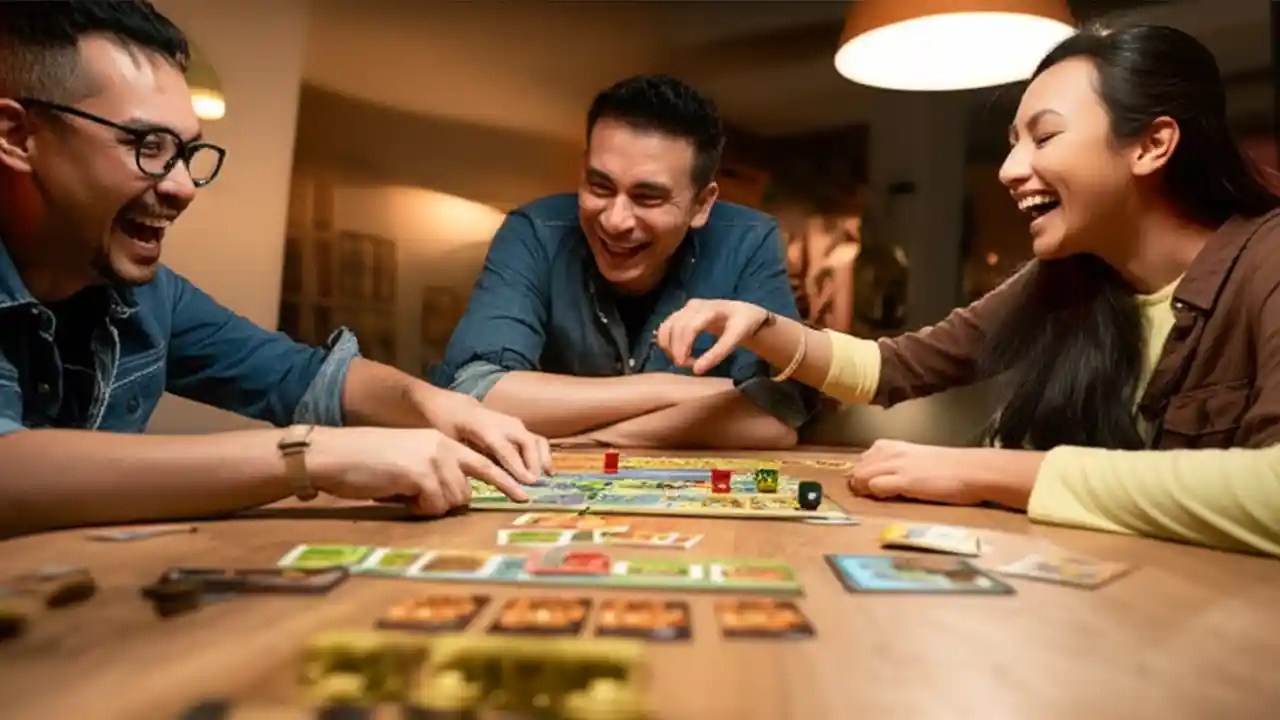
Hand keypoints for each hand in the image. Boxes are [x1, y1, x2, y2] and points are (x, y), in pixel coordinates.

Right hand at [308, 427, 530, 516]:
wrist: (335, 455)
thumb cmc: (365, 463)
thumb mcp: (408, 461)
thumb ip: (433, 473)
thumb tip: (451, 499)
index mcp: (441, 441)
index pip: (483, 462)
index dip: (505, 481)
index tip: (525, 495)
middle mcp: (443, 446)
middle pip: (471, 486)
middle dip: (455, 500)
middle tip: (452, 499)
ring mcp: (434, 458)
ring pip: (454, 499)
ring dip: (431, 506)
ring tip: (405, 494)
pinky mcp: (421, 473)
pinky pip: (434, 505)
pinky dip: (419, 509)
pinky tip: (399, 496)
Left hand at [419, 391, 551, 484]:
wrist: (454, 406)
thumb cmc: (448, 426)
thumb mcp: (449, 442)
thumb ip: (464, 459)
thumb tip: (473, 485)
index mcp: (483, 427)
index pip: (505, 449)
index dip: (517, 466)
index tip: (528, 483)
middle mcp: (503, 424)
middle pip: (526, 442)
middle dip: (533, 464)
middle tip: (534, 485)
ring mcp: (513, 424)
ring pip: (535, 440)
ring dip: (542, 459)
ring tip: (545, 478)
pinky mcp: (519, 427)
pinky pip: (537, 440)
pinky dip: (544, 454)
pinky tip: (548, 471)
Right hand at [655, 299, 769, 375]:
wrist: (742, 312)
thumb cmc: (742, 324)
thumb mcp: (736, 338)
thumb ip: (718, 353)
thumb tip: (696, 371)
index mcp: (711, 308)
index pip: (690, 326)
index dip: (683, 346)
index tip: (684, 365)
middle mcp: (695, 305)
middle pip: (676, 327)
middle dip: (677, 349)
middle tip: (686, 366)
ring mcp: (686, 308)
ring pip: (667, 327)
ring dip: (668, 347)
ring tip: (681, 361)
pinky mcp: (681, 313)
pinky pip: (665, 327)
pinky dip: (666, 343)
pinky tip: (675, 354)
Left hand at [847, 439, 1035, 507]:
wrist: (972, 470)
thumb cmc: (950, 468)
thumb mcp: (917, 459)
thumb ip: (897, 464)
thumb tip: (882, 477)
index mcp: (893, 445)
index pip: (863, 459)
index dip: (864, 475)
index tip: (870, 486)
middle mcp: (890, 452)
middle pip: (856, 469)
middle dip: (860, 484)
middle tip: (873, 497)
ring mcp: (896, 465)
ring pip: (860, 476)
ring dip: (865, 491)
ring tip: (881, 498)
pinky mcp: (904, 480)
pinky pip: (876, 486)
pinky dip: (877, 495)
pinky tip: (892, 498)